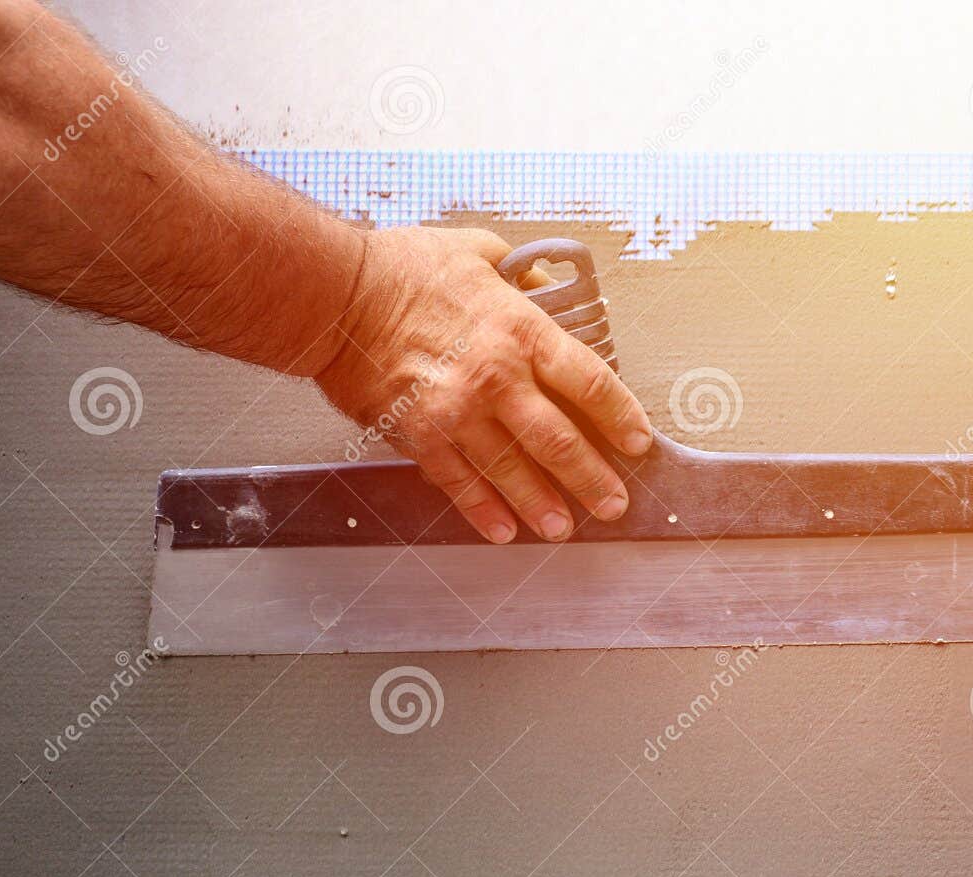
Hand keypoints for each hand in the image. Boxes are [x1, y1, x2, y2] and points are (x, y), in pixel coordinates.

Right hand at [314, 227, 653, 542]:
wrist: (334, 296)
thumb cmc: (402, 268)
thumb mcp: (479, 250)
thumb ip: (523, 278)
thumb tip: (551, 292)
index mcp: (520, 330)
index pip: (589, 381)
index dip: (620, 416)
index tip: (637, 441)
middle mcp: (497, 377)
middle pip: (560, 440)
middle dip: (592, 478)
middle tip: (613, 504)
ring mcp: (458, 412)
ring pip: (514, 471)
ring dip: (544, 505)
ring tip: (564, 528)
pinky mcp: (419, 436)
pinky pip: (459, 483)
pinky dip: (483, 510)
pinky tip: (503, 530)